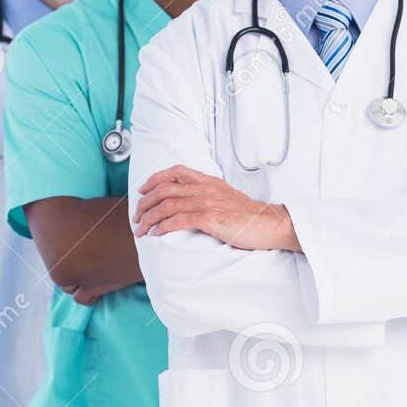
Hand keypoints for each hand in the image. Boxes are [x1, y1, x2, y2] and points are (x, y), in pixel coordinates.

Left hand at [133, 166, 297, 250]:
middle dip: (145, 204)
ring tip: (140, 230)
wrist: (270, 224)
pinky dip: (162, 227)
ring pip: (168, 206)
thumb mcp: (227, 198)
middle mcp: (205, 188)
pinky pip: (178, 221)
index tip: (142, 191)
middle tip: (136, 218)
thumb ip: (209, 196)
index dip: (154, 180)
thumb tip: (191, 205)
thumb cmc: (249, 217)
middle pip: (165, 190)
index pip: (175, 172)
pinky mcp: (211, 219)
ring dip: (149, 219)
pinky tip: (155, 233)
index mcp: (209, 181)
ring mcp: (208, 202)